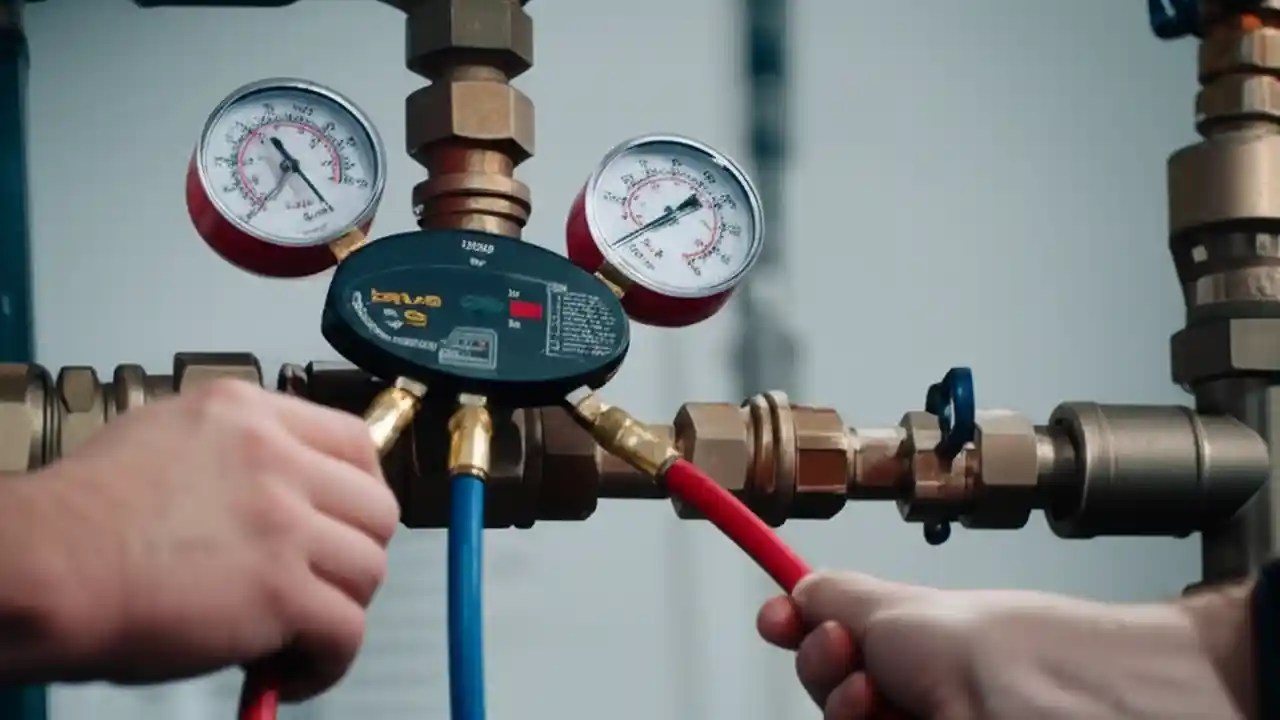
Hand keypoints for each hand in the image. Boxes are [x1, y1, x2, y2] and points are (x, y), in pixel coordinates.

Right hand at [28, 379, 397, 699]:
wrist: (44, 566)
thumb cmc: (80, 517)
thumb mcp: (163, 437)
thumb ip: (233, 452)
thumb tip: (275, 489)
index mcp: (247, 414)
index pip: (353, 441)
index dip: (364, 489)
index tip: (351, 520)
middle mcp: (275, 459)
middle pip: (377, 508)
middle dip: (359, 552)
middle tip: (326, 581)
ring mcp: (283, 523)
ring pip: (369, 570)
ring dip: (343, 608)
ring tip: (301, 633)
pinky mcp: (279, 590)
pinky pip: (346, 631)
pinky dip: (330, 662)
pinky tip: (292, 671)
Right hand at [757, 570, 1251, 719]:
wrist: (1069, 711)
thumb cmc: (1000, 652)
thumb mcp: (898, 606)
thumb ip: (839, 596)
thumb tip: (799, 588)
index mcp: (909, 644)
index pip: (836, 642)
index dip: (800, 631)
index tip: (774, 619)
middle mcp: (916, 690)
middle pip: (833, 693)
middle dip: (821, 668)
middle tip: (845, 654)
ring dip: (844, 705)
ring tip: (876, 693)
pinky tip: (887, 718)